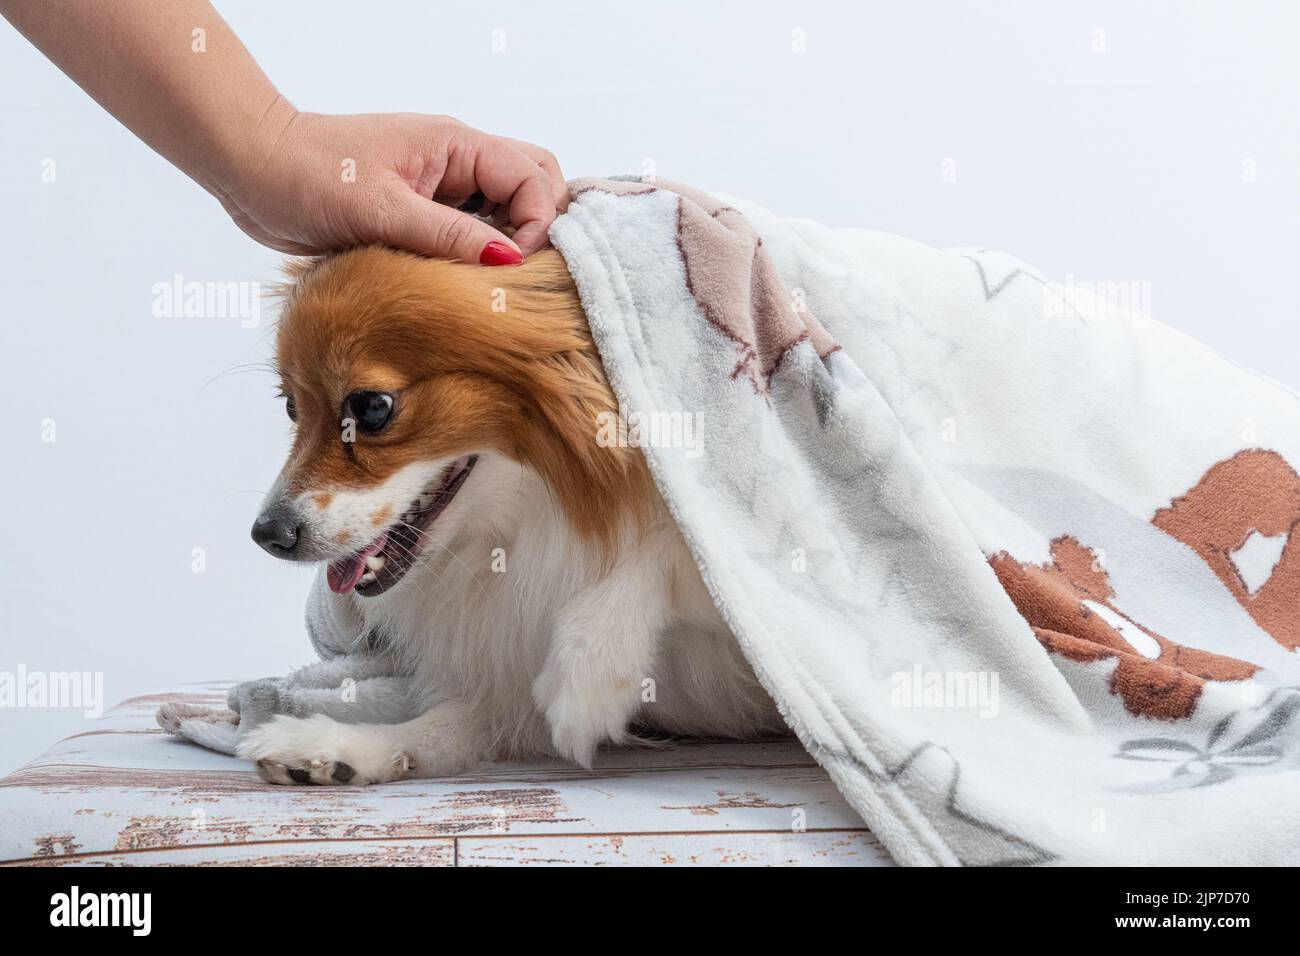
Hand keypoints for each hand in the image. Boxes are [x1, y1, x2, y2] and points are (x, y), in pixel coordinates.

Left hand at [218, 106, 568, 262]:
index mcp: (457, 145)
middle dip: (540, 227)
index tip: (511, 267)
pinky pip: (471, 232)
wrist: (253, 170)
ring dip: (508, 245)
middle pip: (534, 184)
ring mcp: (442, 188)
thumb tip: (508, 262)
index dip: (537, 225)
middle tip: (517, 274)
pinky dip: (477, 256)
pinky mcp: (421, 213)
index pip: (534, 179)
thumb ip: (448, 235)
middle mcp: (457, 163)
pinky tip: (462, 282)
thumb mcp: (382, 210)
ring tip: (490, 282)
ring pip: (506, 211)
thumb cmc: (308, 175)